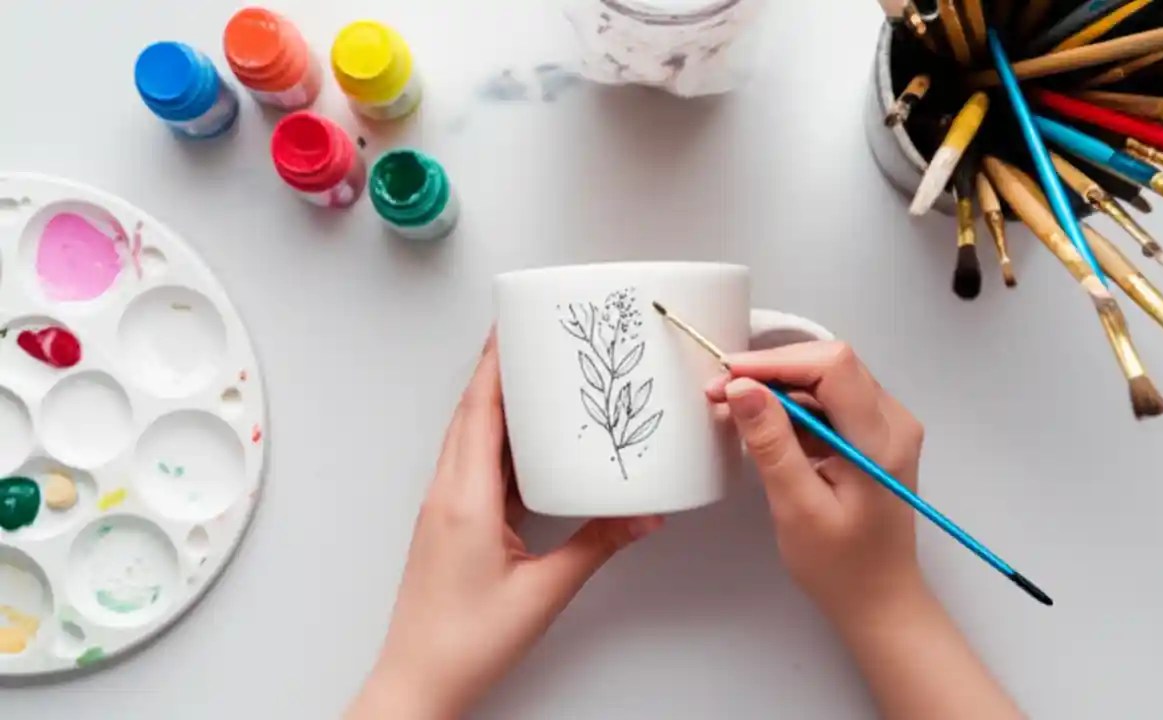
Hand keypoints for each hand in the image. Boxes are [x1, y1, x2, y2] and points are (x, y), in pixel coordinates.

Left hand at [348, 337, 662, 719]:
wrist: (418, 682)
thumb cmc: (464, 643)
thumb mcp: (544, 591)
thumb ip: (597, 545)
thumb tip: (640, 515)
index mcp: (465, 501)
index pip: (478, 412)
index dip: (493, 364)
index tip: (509, 326)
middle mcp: (447, 496)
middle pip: (470, 415)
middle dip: (496, 371)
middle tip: (527, 339)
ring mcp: (444, 510)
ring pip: (468, 439)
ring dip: (495, 404)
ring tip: (532, 380)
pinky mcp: (450, 526)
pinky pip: (473, 466)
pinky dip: (497, 442)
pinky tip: (525, 446)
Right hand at [706, 341, 926, 623]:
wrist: (878, 599)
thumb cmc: (841, 567)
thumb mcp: (797, 508)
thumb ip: (771, 444)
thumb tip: (741, 388)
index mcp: (881, 440)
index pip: (833, 367)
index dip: (777, 362)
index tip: (728, 377)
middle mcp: (892, 421)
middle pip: (829, 366)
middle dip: (771, 371)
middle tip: (719, 391)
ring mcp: (885, 426)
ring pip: (826, 380)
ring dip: (777, 388)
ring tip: (729, 407)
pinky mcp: (870, 435)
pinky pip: (828, 402)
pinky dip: (791, 407)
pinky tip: (758, 424)